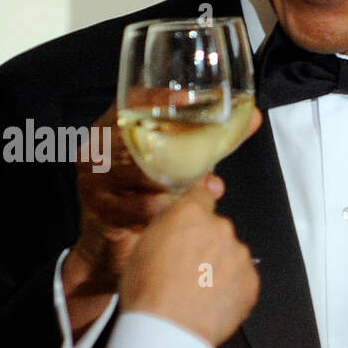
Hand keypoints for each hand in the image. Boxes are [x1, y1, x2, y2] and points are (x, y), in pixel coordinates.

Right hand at [62, 104, 261, 327]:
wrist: (113, 250)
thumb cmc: (146, 199)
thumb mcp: (177, 166)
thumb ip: (211, 143)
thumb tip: (253, 118)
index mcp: (116, 128)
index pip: (135, 100)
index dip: (161, 97)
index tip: (190, 98)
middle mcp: (99, 148)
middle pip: (132, 136)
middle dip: (169, 149)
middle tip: (196, 166)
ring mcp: (94, 178)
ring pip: (136, 173)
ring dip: (167, 186)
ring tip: (183, 195)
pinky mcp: (96, 208)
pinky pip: (132, 208)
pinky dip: (155, 213)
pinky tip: (165, 217)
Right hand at [118, 175, 258, 347]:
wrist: (168, 330)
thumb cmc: (147, 292)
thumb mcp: (139, 247)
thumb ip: (163, 225)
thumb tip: (171, 220)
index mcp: (189, 214)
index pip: (202, 192)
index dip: (199, 202)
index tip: (203, 202)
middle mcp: (219, 228)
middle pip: (216, 228)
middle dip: (205, 243)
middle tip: (186, 268)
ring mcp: (238, 255)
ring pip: (231, 254)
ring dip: (219, 266)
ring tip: (196, 290)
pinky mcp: (251, 282)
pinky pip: (242, 279)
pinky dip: (231, 288)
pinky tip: (210, 301)